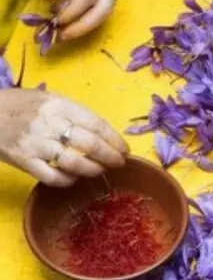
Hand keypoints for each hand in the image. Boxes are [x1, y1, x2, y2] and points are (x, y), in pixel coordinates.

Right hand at [0, 89, 127, 185]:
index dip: (115, 139)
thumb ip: (73, 112)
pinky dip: (67, 180)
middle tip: (120, 162)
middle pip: (90, 144)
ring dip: (93, 169)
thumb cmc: (20, 104)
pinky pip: (51, 176)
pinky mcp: (23, 161)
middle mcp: (50, 124)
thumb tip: (100, 131)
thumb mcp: (49, 99)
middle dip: (110, 156)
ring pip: (74, 163)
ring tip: (100, 170)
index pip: (96, 124)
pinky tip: (74, 178)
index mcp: (60, 105)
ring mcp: (36, 144)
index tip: (125, 149)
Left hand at [39, 0, 116, 40]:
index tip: (54, 21)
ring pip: (107, 7)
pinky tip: (69, 16)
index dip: (72, 11)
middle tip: (64, 35)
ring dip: (88, 22)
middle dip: (86, 24)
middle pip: (106, 5)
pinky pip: (102, 2)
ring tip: (66, 29)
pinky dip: (88, 14)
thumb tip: (50, 0)